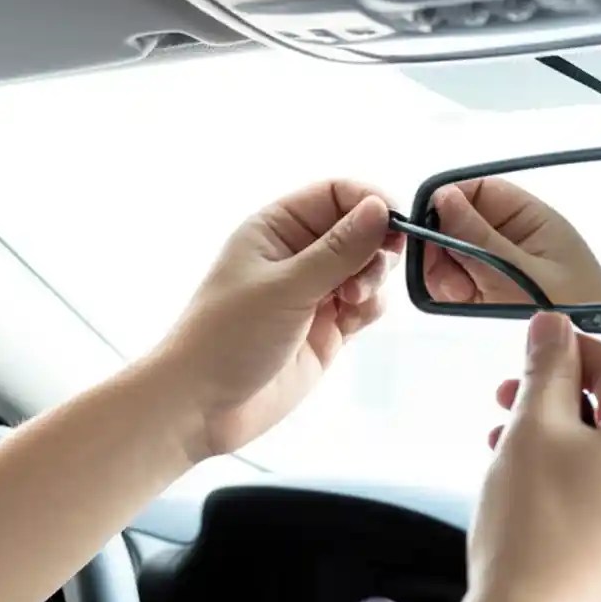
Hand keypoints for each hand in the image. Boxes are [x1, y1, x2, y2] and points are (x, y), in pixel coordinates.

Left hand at [155, 180, 402, 460]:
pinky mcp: (328, 326)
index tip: (397, 223)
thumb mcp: (287, 286)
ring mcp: (315, 290)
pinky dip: (371, 307)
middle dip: (375, 246)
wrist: (203, 407)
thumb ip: (339, 249)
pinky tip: (352, 320)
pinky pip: (367, 303)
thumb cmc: (228, 337)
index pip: (336, 194)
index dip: (370, 201)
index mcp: (277, 228)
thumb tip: (382, 208)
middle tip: (369, 271)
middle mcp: (298, 253)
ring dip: (374, 279)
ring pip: (369, 267)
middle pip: (360, 229)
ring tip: (352, 301)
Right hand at [423, 178, 600, 305]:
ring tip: (463, 294)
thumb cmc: (575, 312)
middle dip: (445, 246)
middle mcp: (516, 237)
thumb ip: (478, 238)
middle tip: (451, 274)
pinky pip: (462, 281)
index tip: (428, 230)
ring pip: (455, 254)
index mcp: (532, 218)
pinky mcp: (497, 292)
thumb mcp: (521, 274)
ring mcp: (505, 265)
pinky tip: (465, 303)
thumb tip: (443, 196)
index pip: (478, 190)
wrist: (595, 361)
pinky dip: (455, 292)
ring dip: (448, 273)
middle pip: (459, 223)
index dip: (447, 203)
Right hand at [451, 313, 600, 601]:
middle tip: (509, 408)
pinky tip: (540, 504)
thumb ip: (545, 369)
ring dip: (567, 449)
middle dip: (559, 405)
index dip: (569, 350)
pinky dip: (583, 495)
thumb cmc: (533, 542)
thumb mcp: (531, 431)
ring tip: (513, 458)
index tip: (533, 350)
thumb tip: (553, 329)